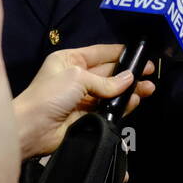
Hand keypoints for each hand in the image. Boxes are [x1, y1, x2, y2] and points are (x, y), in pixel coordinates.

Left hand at [12, 45, 155, 159]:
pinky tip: (135, 101)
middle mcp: (76, 77)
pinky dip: (122, 105)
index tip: (140, 53)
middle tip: (149, 72)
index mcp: (69, 60)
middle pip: (108, 72)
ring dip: (129, 90)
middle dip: (129, 72)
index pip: (99, 53)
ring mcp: (82, 98)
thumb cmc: (49, 95)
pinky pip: (109, 108)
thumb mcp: (78, 78)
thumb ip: (106, 80)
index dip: (120, 52)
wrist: (32, 129)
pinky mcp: (86, 117)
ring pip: (111, 92)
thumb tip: (129, 80)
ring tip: (148, 88)